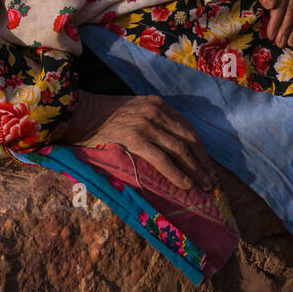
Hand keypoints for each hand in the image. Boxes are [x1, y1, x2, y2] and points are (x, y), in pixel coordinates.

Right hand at [56, 89, 216, 193]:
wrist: (81, 112)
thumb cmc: (105, 115)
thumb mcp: (136, 110)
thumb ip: (154, 121)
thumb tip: (172, 145)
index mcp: (158, 104)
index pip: (188, 128)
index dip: (201, 149)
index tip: (208, 165)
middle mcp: (156, 112)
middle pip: (188, 140)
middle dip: (202, 162)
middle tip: (211, 181)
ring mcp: (146, 124)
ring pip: (179, 150)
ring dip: (195, 171)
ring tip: (203, 187)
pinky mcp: (135, 138)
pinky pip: (162, 159)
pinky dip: (176, 173)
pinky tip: (186, 185)